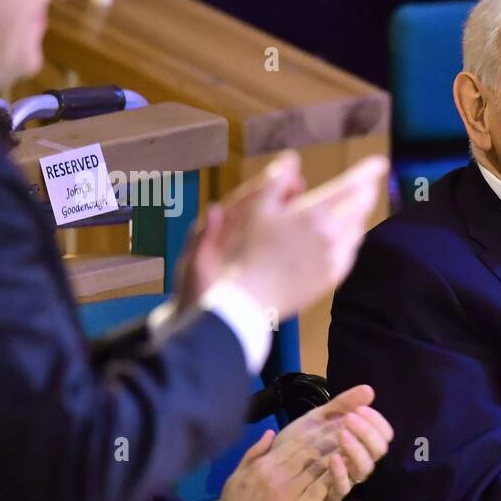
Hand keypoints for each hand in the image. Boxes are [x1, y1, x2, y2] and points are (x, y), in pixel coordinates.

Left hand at [173, 152, 305, 311]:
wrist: (197, 323)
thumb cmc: (192, 296)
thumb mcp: (194, 268)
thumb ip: (200, 240)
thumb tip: (214, 210)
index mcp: (217, 231)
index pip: (242, 202)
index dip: (261, 187)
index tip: (280, 177)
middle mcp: (231, 235)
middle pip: (259, 209)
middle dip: (279, 195)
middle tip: (300, 184)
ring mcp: (244, 250)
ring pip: (268, 227)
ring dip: (287, 215)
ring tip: (307, 204)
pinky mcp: (255, 265)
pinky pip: (273, 247)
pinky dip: (289, 240)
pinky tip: (305, 236)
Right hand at [184, 150, 388, 321]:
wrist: (250, 297)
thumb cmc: (249, 250)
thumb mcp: (258, 208)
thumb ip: (278, 180)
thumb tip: (292, 158)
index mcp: (313, 213)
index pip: (352, 185)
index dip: (368, 171)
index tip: (379, 162)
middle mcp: (331, 234)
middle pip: (363, 205)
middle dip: (369, 189)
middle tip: (369, 181)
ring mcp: (336, 257)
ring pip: (360, 228)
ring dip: (360, 213)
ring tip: (355, 205)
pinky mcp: (335, 275)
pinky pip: (352, 250)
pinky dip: (351, 237)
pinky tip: (343, 234)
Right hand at [189, 384, 393, 500]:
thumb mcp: (236, 478)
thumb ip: (254, 454)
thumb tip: (272, 433)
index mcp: (262, 465)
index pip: (296, 440)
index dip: (320, 428)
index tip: (339, 416)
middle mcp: (275, 474)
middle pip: (310, 449)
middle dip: (335, 433)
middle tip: (356, 420)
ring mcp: (285, 493)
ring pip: (318, 467)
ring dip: (340, 452)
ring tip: (359, 439)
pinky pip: (318, 491)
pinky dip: (335, 478)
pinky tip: (349, 469)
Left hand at [291, 383, 394, 500]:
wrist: (272, 464)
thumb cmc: (300, 441)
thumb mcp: (320, 418)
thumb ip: (343, 404)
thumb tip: (369, 389)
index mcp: (359, 443)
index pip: (383, 435)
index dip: (377, 422)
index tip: (362, 408)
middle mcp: (357, 461)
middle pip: (378, 451)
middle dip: (368, 433)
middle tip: (351, 418)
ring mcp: (346, 478)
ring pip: (365, 469)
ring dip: (357, 450)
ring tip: (342, 434)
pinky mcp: (330, 494)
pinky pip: (343, 488)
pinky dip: (340, 472)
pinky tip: (333, 457)